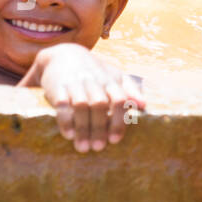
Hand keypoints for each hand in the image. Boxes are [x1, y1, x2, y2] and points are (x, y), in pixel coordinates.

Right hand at [30, 44, 145, 151]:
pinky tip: (68, 134)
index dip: (118, 120)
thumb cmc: (93, 71)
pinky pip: (62, 103)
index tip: (114, 140)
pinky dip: (65, 120)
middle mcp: (93, 81)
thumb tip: (144, 105)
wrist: (61, 54)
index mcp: (109, 81)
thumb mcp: (113, 75)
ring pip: (82, 105)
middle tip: (98, 147)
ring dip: (82, 128)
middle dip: (99, 127)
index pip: (119, 99)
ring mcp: (75, 83)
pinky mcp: (57, 86)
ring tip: (82, 147)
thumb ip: (130, 90)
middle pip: (100, 104)